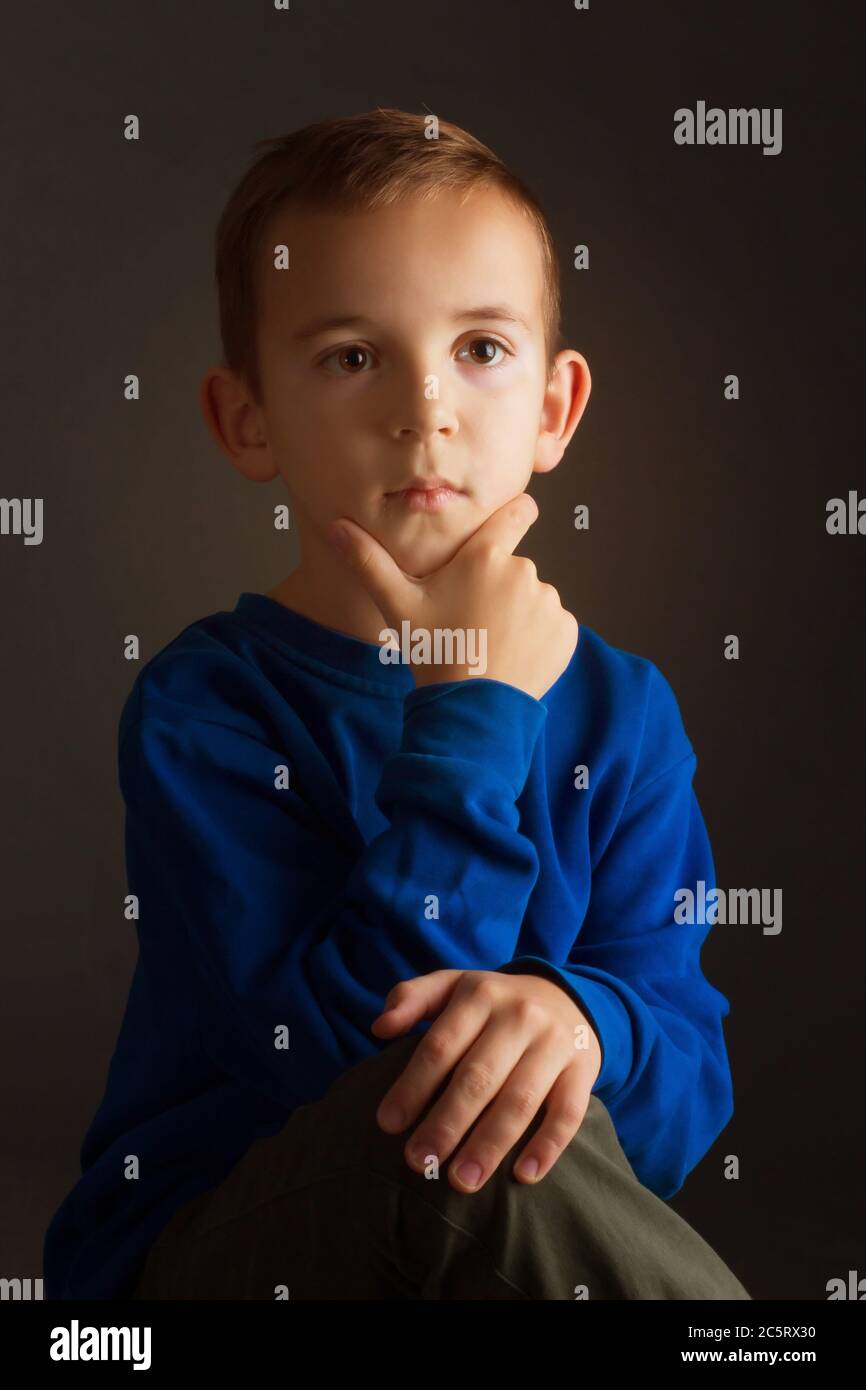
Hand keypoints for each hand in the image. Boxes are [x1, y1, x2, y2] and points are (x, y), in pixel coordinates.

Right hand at [327, 492, 578, 700]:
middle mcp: (523, 571)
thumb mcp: (397, 606)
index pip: (516, 513)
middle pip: (513, 568)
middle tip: (473, 621)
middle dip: (498, 587)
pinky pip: (553, 625)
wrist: (472, 708)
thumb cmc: (435, 652)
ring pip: (533, 598)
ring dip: (518, 614)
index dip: (516, 513)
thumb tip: (335, 526)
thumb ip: (369, 562)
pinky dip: (539, 637)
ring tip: (491, 642)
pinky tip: (513, 655)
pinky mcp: (565, 630)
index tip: (517, 515)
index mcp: (485, 556)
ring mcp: (548, 602)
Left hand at [370, 968, 601, 1192]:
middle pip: (477, 1077)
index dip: (412, 1087)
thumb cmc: (494, 1002)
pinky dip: (547, 1146)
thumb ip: (412, 997)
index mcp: (479, 994)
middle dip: (445, 1124)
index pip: (440, 1046)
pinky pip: (567, 1113)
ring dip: (489, 1145)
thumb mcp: (452, 984)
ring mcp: (554, 1043)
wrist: (567, 995)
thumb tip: (379, 1026)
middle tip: (418, 1162)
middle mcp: (518, 1016)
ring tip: (461, 1180)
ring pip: (520, 1100)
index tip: (388, 1124)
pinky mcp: (583, 1069)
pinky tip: (522, 1176)